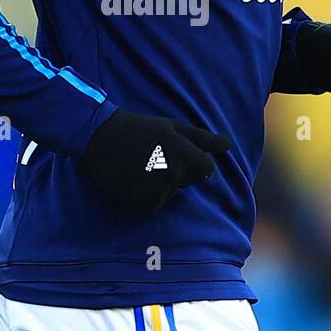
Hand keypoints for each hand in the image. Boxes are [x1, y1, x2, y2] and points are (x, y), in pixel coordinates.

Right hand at [77, 108, 232, 213]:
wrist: (101, 137)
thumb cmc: (140, 129)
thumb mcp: (174, 127)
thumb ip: (203, 139)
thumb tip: (229, 146)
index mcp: (187, 154)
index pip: (206, 170)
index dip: (193, 162)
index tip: (174, 154)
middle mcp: (176, 174)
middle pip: (187, 181)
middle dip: (176, 171)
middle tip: (153, 156)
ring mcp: (160, 190)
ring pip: (171, 194)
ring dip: (160, 184)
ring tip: (141, 166)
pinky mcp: (144, 203)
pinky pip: (154, 204)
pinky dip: (146, 195)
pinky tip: (134, 179)